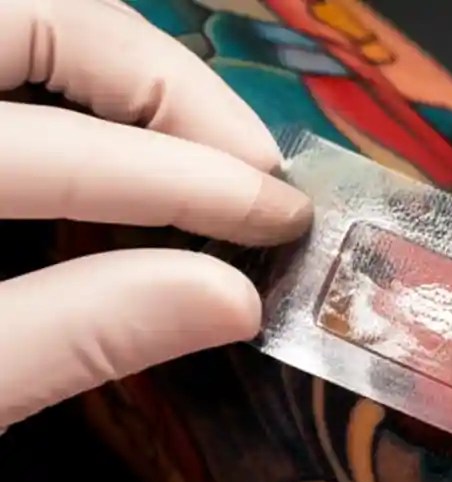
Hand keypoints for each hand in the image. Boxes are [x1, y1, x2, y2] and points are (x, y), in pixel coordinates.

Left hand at [0, 0, 310, 428]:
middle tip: (252, 158)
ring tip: (207, 139)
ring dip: (124, 71)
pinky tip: (127, 141)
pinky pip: (7, 61)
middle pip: (36, 17)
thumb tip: (234, 301)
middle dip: (163, 81)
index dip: (186, 176)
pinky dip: (74, 86)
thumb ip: (73, 336)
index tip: (281, 219)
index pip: (47, 146)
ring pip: (21, 21)